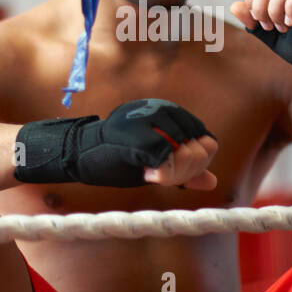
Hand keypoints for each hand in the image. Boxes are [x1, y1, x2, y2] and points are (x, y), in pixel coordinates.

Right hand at [14, 98, 216, 189]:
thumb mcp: (156, 161)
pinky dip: (162, 176)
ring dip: (175, 175)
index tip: (176, 172)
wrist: (79, 153)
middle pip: (199, 149)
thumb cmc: (117, 157)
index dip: (198, 162)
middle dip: (187, 172)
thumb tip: (212, 182)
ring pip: (185, 156)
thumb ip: (183, 168)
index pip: (206, 139)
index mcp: (168, 111)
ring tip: (154, 175)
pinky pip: (166, 164)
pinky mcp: (136, 138)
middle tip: (163, 176)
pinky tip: (148, 175)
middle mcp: (161, 110)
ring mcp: (149, 122)